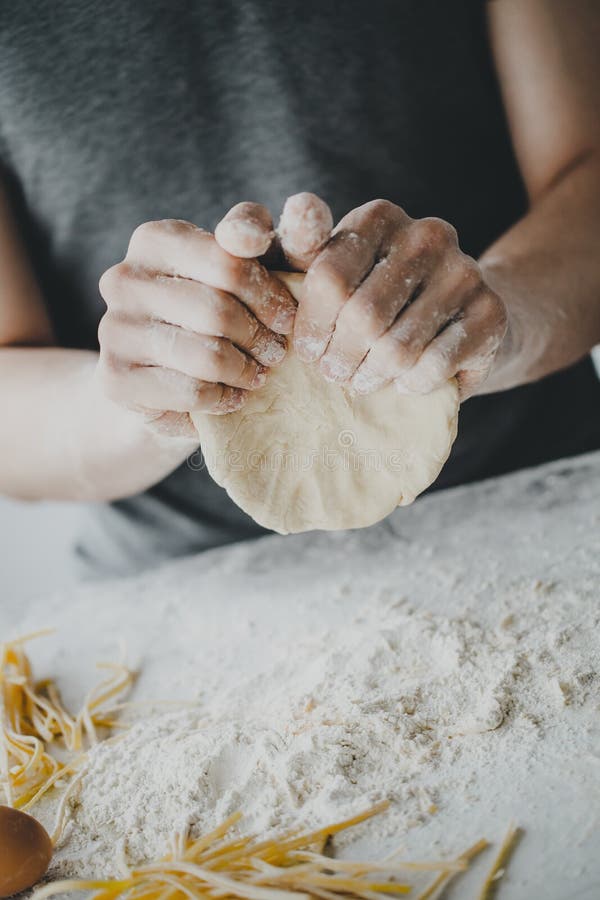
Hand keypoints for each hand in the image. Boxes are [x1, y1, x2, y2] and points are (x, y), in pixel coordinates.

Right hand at [97, 218, 297, 435]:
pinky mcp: (114, 380)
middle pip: (217, 311)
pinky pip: (190, 392)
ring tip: (256, 375)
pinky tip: (231, 396)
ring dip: (245, 371)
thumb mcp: (250, 270)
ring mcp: (113, 330)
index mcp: (155, 238)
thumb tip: (304, 209)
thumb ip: (277, 238)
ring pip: (206, 355)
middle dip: (259, 338)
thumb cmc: (221, 311)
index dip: (270, 296)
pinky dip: (223, 398)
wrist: (165, 378)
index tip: (288, 319)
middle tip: (275, 354)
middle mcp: (123, 278)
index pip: (229, 261)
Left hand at [293, 199, 508, 398]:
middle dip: (340, 359)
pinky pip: (432, 366)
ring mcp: (464, 272)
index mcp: (379, 217)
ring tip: (364, 381)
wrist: (464, 315)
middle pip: (362, 317)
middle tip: (336, 375)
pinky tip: (405, 382)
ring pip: (396, 348)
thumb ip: (303, 261)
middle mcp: (427, 235)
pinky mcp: (491, 313)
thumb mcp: (342, 273)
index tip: (310, 353)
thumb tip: (260, 252)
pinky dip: (411, 385)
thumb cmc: (384, 298)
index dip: (312, 327)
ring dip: (372, 377)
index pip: (329, 277)